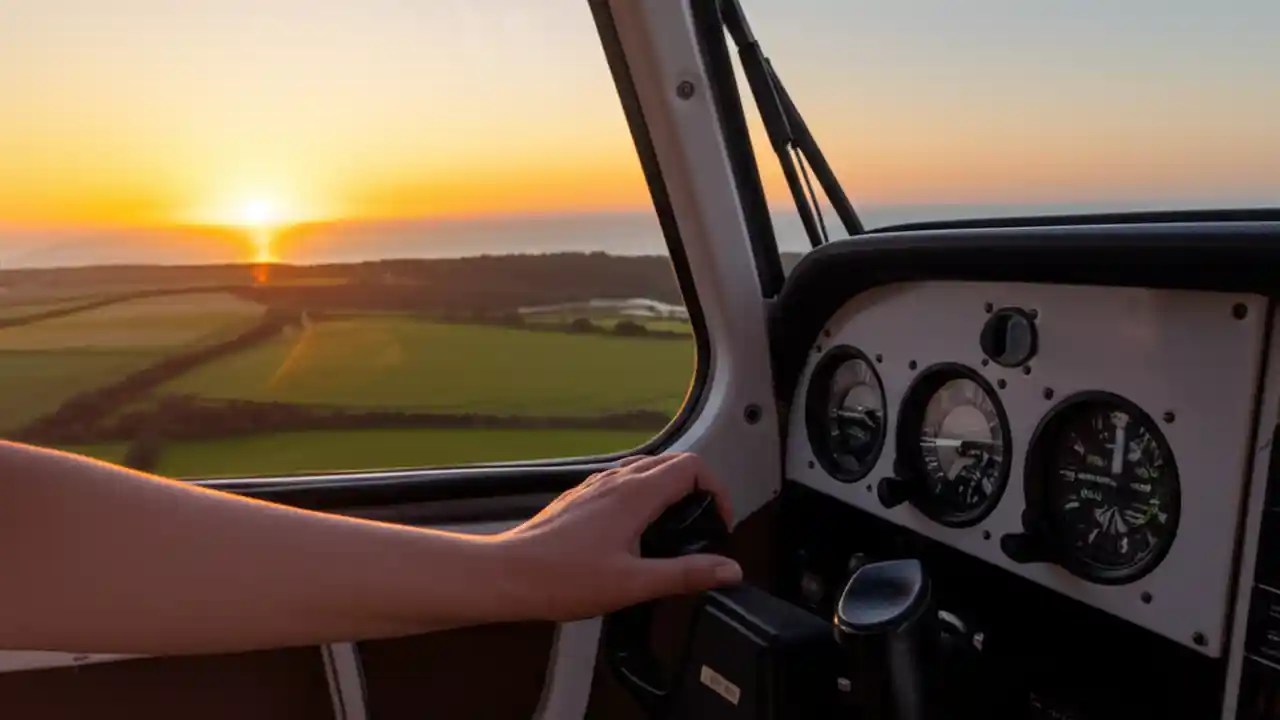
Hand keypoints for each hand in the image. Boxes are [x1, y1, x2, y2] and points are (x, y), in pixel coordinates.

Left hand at [496, 452, 742, 621]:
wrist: (507, 575)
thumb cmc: (562, 579)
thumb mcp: (633, 583)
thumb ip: (685, 574)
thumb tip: (729, 569)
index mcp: (634, 494)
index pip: (692, 466)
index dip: (717, 490)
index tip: (719, 523)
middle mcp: (615, 481)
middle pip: (671, 463)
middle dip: (697, 488)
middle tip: (704, 525)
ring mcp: (594, 487)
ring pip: (645, 470)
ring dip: (669, 489)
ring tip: (674, 528)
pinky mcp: (579, 498)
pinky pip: (621, 481)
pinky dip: (642, 494)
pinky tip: (636, 530)